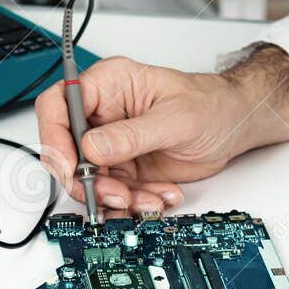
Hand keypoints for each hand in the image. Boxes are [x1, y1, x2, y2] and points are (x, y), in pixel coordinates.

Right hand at [33, 51, 288, 214]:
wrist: (235, 126)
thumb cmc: (211, 105)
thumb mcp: (175, 118)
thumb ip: (132, 134)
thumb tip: (92, 147)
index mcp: (109, 85)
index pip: (58, 104)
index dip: (54, 136)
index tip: (69, 166)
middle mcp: (103, 114)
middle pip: (67, 150)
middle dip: (87, 179)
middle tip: (113, 194)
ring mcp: (112, 144)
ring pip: (89, 179)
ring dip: (114, 197)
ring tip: (144, 199)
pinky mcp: (125, 168)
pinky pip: (113, 193)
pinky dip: (132, 203)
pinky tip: (157, 197)